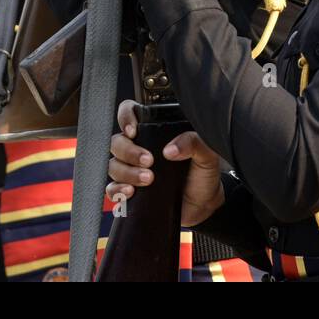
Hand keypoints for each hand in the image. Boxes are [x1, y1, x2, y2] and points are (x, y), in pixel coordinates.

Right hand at [106, 99, 225, 227]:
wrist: (204, 205)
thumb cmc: (203, 174)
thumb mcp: (206, 154)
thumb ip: (193, 143)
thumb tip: (170, 149)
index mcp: (155, 132)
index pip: (131, 114)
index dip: (125, 117)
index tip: (133, 131)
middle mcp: (140, 148)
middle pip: (117, 141)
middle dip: (129, 151)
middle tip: (149, 160)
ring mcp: (132, 169)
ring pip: (113, 164)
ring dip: (127, 172)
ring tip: (148, 179)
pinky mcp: (130, 191)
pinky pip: (112, 189)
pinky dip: (117, 190)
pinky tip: (131, 192)